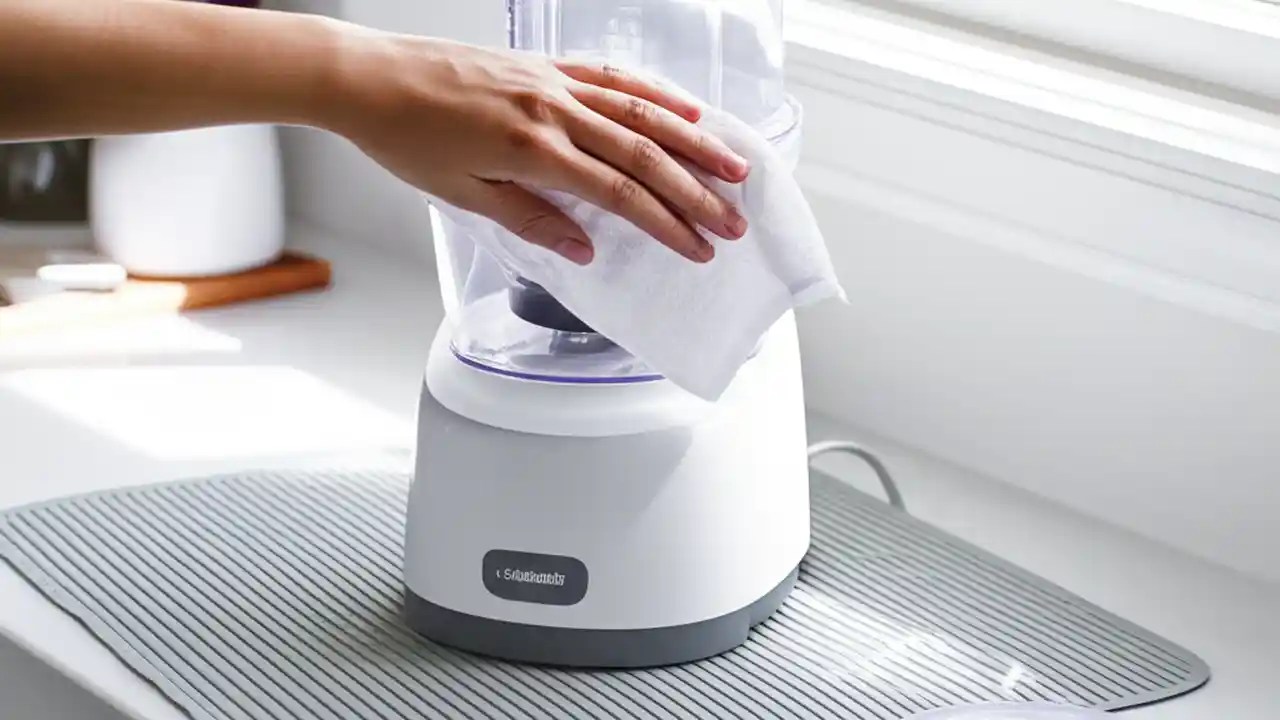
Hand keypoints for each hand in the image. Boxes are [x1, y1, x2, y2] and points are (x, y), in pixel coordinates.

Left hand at [327, 36, 750, 264]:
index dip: (666, 224)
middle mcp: (552, 111)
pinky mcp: (543, 65)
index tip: (699, 248)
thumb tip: (586, 248)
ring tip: (734, 165)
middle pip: (643, 153)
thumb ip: (531, 220)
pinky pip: (611, 75)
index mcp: (532, 151)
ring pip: (639, 110)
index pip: (618, 194)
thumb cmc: (406, 139)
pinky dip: (653, 92)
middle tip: (735, 221)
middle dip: (695, 192)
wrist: (369, 79)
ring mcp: (551, 82)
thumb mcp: (464, 195)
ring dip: (693, 140)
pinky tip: (684, 109)